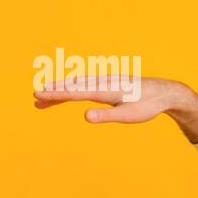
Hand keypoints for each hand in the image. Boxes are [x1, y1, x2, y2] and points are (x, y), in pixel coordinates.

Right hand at [33, 75, 197, 141]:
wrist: (164, 92)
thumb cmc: (147, 106)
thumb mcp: (128, 115)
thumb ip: (106, 116)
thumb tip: (85, 116)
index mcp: (105, 89)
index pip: (75, 92)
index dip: (56, 94)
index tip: (39, 94)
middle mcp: (103, 82)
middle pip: (72, 86)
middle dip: (53, 92)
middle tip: (34, 98)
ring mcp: (105, 81)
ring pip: (77, 84)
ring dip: (59, 90)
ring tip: (42, 99)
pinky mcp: (108, 83)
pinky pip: (85, 85)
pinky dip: (71, 88)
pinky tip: (64, 92)